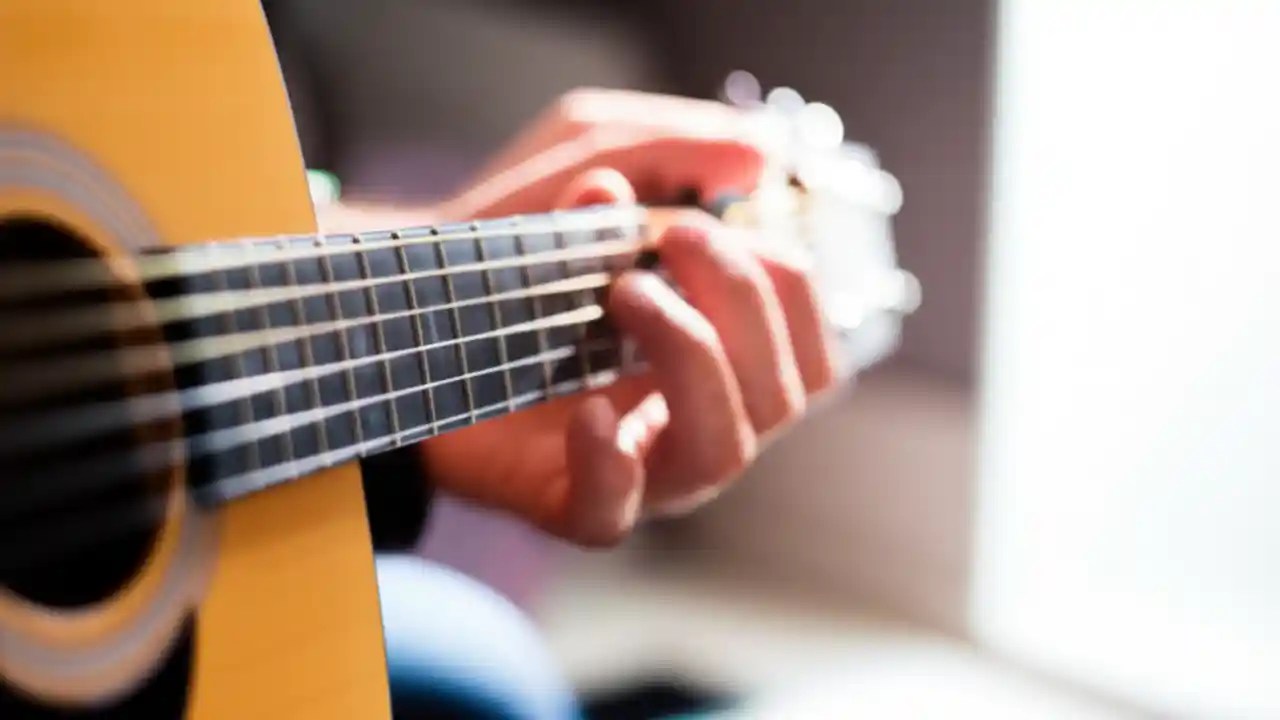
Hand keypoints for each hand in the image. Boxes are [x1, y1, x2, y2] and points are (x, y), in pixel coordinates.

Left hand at [421, 90, 838, 545]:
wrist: (402, 306)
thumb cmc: (512, 241)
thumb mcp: (583, 161)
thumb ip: (662, 155)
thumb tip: (754, 153)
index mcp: (720, 358)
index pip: (813, 355)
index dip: (790, 289)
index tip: (719, 222)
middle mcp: (693, 418)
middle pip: (783, 396)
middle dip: (742, 302)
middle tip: (674, 237)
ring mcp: (636, 466)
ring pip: (723, 450)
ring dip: (693, 357)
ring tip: (623, 293)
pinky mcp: (561, 496)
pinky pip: (610, 513)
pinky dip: (610, 460)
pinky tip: (589, 409)